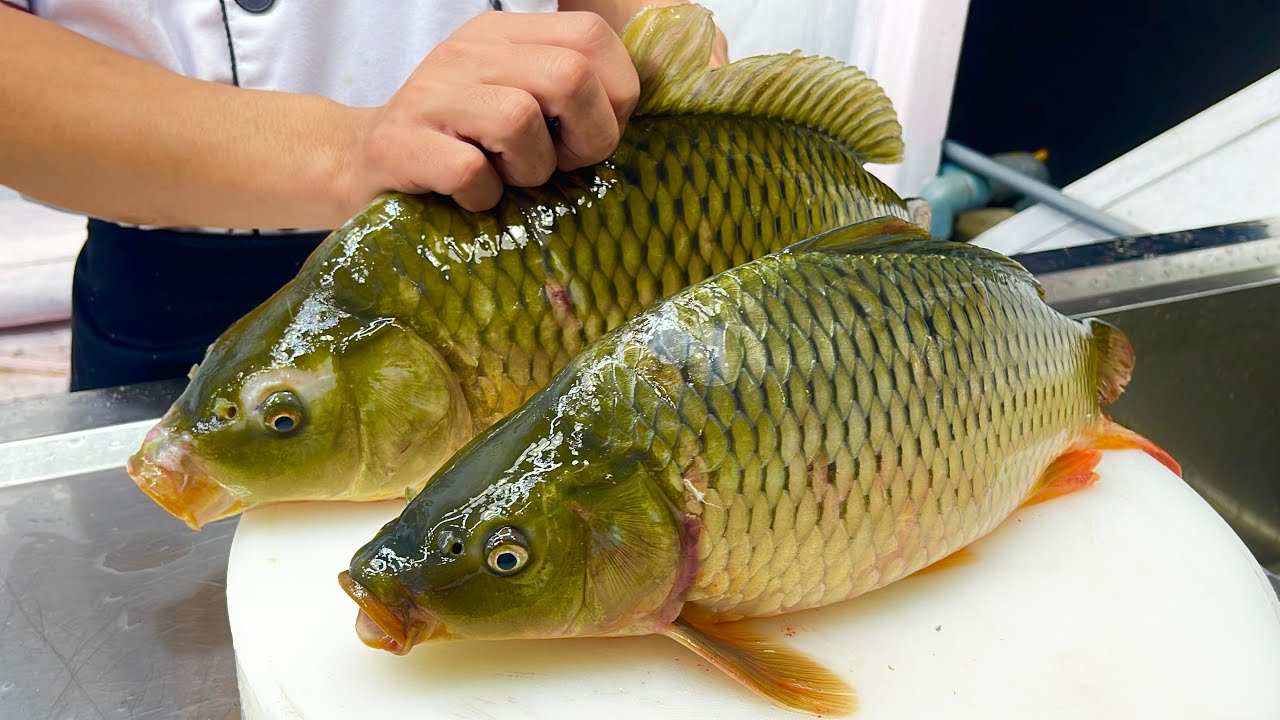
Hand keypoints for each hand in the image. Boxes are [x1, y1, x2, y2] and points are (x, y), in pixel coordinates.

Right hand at [344, 12, 640, 211]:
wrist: (358, 167)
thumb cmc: (458, 146)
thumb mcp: (515, 100)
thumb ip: (568, 95)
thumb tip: (634, 116)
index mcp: (502, 35)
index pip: (591, 37)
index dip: (614, 96)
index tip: (588, 135)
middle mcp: (467, 54)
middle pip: (567, 75)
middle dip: (585, 137)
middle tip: (560, 165)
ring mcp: (430, 96)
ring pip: (519, 120)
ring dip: (531, 170)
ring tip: (508, 179)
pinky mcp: (401, 145)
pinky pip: (471, 172)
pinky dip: (484, 198)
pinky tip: (472, 198)